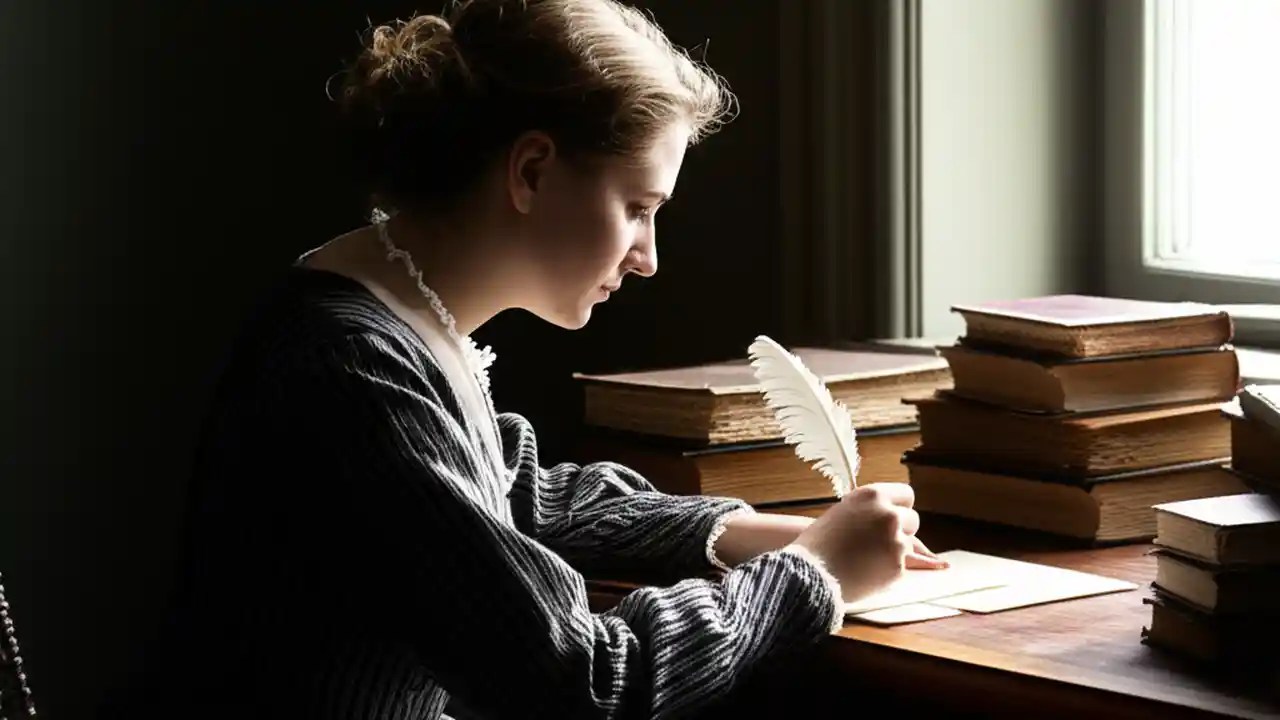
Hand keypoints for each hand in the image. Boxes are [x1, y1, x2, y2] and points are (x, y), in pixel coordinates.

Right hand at [791, 482, 943, 603]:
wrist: (809, 573)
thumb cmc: (819, 542)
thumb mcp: (844, 512)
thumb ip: (871, 511)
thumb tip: (896, 517)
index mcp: (873, 495)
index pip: (906, 494)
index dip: (899, 506)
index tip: (891, 516)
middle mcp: (888, 514)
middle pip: (912, 519)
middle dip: (900, 529)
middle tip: (877, 540)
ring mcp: (896, 541)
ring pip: (908, 544)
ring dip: (894, 550)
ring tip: (866, 558)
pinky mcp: (898, 566)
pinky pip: (901, 565)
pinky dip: (889, 569)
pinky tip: (867, 571)